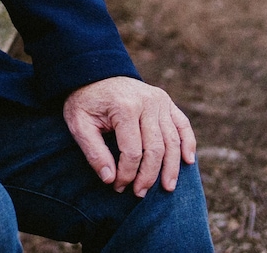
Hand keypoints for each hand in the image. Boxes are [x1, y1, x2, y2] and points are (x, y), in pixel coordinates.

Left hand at [62, 76, 196, 197]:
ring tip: (167, 187)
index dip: (127, 174)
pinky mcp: (166, 101)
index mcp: (124, 107)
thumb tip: (109, 179)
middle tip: (139, 193)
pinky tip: (188, 162)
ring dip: (171, 168)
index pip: (132, 152)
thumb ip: (93, 152)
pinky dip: (188, 144)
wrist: (94, 72)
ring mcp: (159, 100)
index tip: (117, 186)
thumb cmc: (85, 101)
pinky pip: (183, 125)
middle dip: (148, 176)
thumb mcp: (78, 124)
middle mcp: (147, 102)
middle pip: (155, 149)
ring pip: (172, 141)